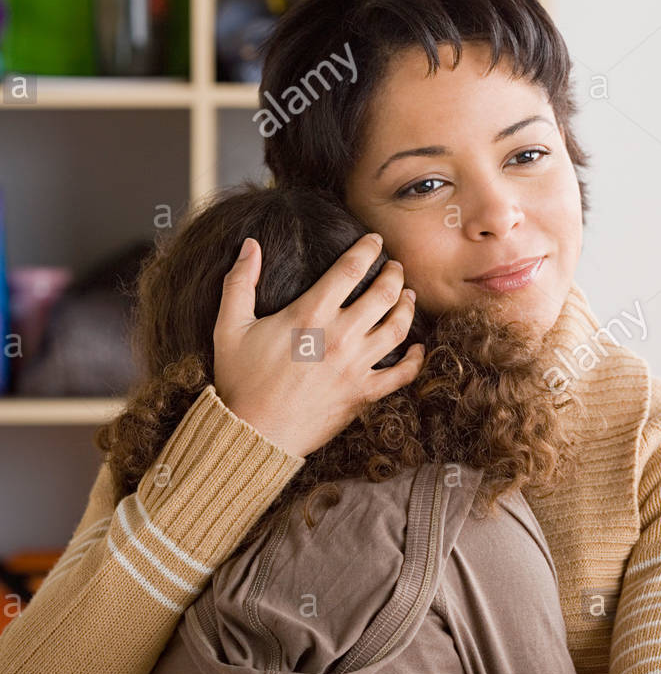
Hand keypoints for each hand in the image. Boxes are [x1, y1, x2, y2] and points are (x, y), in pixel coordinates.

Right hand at [212, 233, 423, 457]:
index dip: (367, 248)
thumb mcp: (230, 326)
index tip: (374, 240)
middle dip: (394, 273)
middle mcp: (339, 336)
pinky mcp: (363, 394)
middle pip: (383, 293)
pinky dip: (415, 360)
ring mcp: (355, 366)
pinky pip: (401, 375)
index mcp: (310, 314)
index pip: (350, 268)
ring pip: (398, 328)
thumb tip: (250, 245)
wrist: (253, 433)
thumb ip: (240, 282)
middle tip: (395, 266)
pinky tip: (417, 349)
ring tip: (408, 295)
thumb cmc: (241, 380)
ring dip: (407, 307)